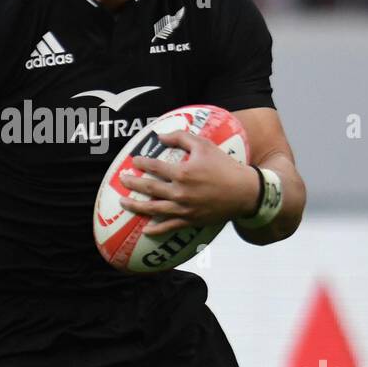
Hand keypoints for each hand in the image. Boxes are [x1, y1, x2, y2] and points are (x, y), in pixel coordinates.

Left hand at [119, 130, 259, 236]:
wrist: (245, 192)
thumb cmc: (225, 166)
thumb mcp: (204, 145)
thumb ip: (181, 137)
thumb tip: (160, 136)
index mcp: (183, 173)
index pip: (154, 167)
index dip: (141, 163)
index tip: (133, 161)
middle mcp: (180, 192)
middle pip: (149, 189)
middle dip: (133, 185)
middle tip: (122, 181)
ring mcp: (185, 209)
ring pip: (154, 209)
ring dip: (137, 207)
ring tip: (123, 203)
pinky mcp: (191, 221)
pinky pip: (170, 227)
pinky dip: (156, 230)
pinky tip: (146, 230)